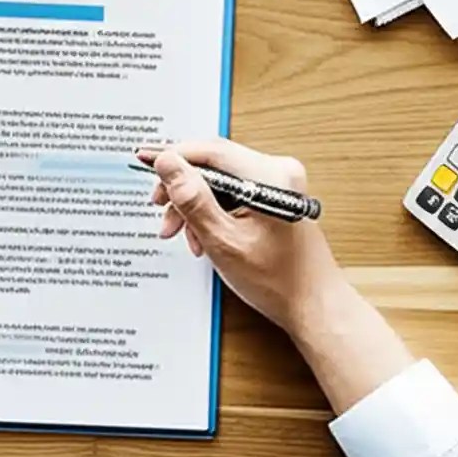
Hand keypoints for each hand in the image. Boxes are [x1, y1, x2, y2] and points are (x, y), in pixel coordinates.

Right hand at [139, 140, 344, 337]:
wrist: (313, 305)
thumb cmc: (278, 281)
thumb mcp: (223, 240)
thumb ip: (193, 199)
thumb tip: (168, 164)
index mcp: (270, 176)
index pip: (210, 151)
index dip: (172, 155)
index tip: (144, 158)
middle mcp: (277, 172)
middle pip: (212, 165)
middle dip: (182, 191)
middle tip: (163, 213)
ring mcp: (277, 184)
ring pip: (218, 181)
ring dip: (194, 205)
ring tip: (182, 234)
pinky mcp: (274, 196)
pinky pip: (231, 193)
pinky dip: (211, 211)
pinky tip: (202, 236)